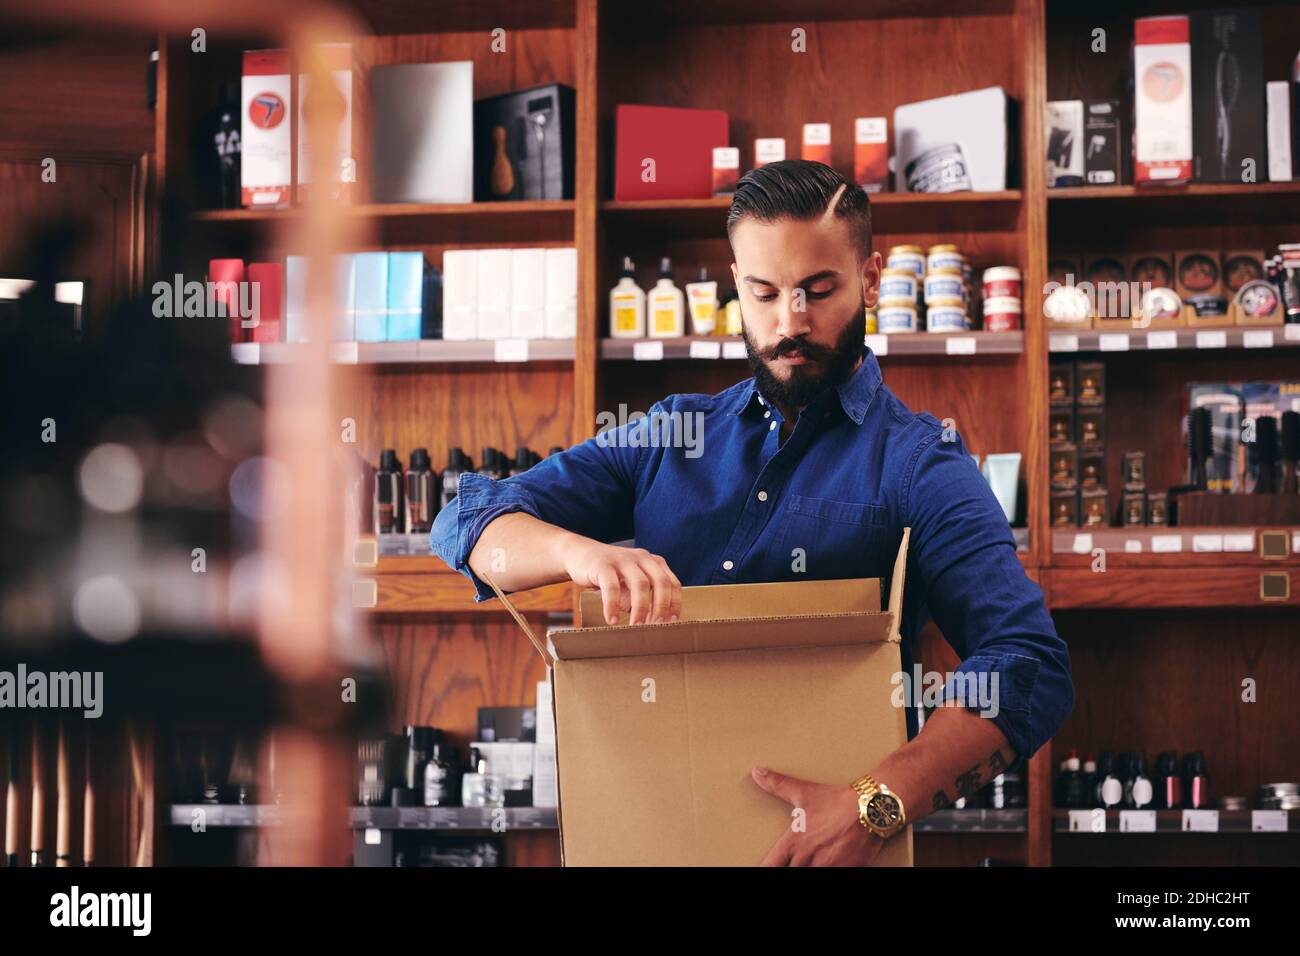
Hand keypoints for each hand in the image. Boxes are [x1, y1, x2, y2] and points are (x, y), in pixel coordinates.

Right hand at [561, 538, 681, 625]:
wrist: (579, 554)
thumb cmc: (610, 573)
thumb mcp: (631, 582)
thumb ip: (644, 597)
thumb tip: (655, 623)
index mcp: (653, 562)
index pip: (672, 583)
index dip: (674, 604)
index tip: (671, 623)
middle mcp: (642, 558)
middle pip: (661, 582)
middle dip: (661, 607)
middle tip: (656, 627)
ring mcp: (623, 559)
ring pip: (640, 584)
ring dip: (641, 609)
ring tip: (636, 627)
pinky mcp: (603, 565)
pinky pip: (611, 587)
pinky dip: (613, 606)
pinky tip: (612, 620)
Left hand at [750, 767, 883, 866]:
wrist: (870, 808)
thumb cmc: (837, 802)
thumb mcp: (804, 793)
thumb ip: (777, 785)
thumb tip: (757, 772)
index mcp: (793, 843)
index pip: (770, 865)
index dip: (766, 867)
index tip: (764, 866)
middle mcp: (807, 859)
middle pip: (789, 874)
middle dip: (789, 868)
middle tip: (795, 860)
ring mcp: (827, 868)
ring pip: (809, 875)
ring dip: (808, 868)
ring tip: (814, 860)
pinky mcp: (845, 870)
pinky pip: (833, 876)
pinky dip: (829, 870)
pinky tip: (830, 863)